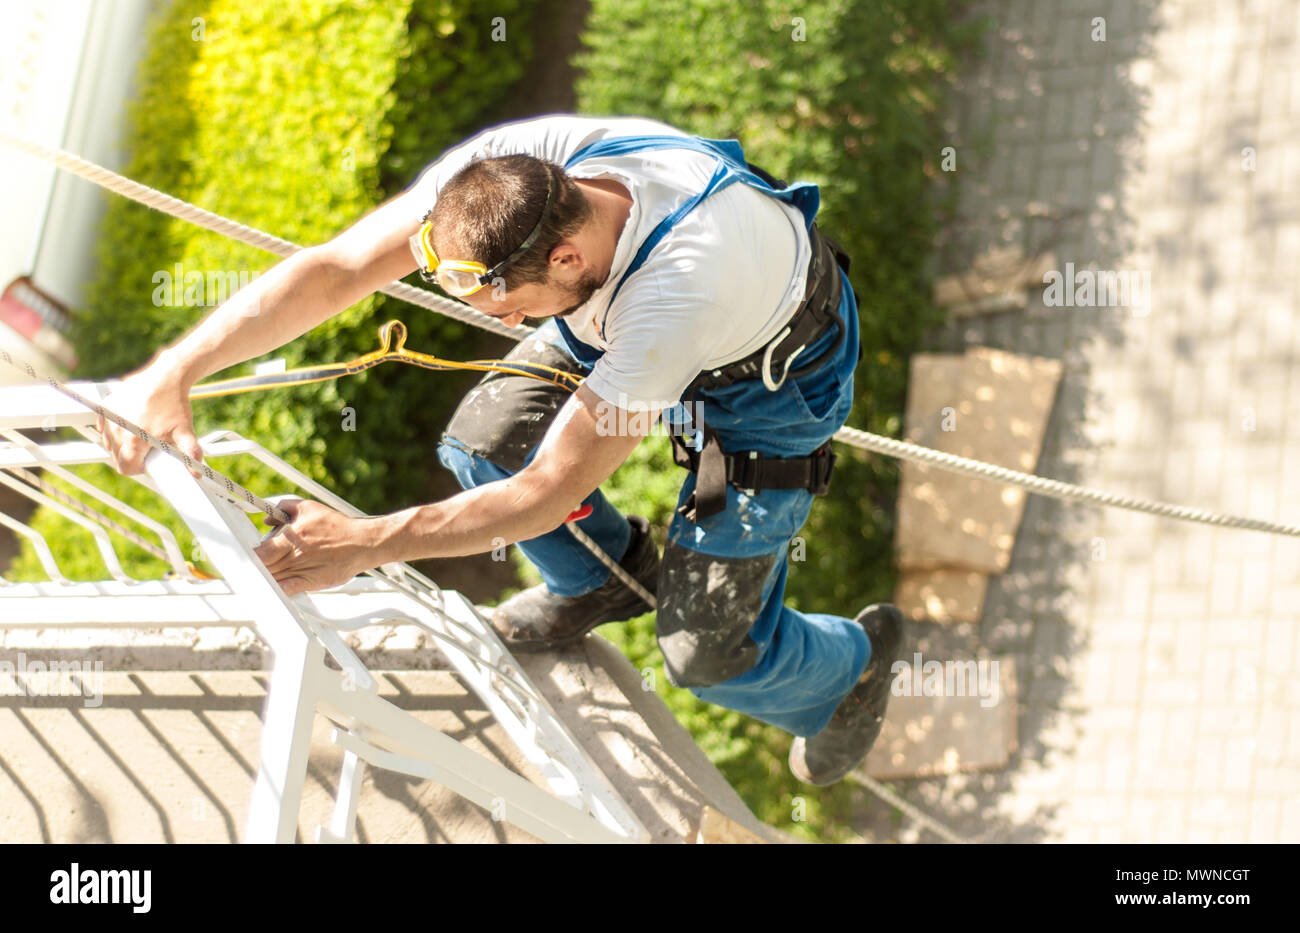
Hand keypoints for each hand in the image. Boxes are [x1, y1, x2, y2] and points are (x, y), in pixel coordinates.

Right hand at [98, 361, 201, 475]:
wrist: (166, 377)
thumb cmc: (174, 403)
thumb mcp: (185, 432)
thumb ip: (190, 455)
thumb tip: (197, 472)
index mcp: (133, 440)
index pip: (125, 468)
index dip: (139, 468)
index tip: (149, 460)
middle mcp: (117, 430)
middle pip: (118, 456)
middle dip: (133, 455)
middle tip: (150, 444)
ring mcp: (109, 418)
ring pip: (110, 442)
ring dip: (123, 442)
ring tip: (142, 432)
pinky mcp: (106, 407)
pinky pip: (105, 427)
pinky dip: (115, 429)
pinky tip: (130, 423)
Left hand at [253, 499, 378, 595]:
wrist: (362, 543)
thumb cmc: (336, 526)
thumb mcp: (309, 507)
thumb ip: (284, 508)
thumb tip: (267, 518)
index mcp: (291, 537)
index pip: (260, 552)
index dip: (247, 557)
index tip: (240, 557)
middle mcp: (295, 555)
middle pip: (264, 568)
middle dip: (252, 569)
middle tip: (242, 569)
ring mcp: (302, 570)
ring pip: (274, 578)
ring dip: (261, 579)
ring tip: (251, 580)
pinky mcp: (312, 582)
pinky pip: (288, 590)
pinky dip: (276, 591)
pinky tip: (268, 591)